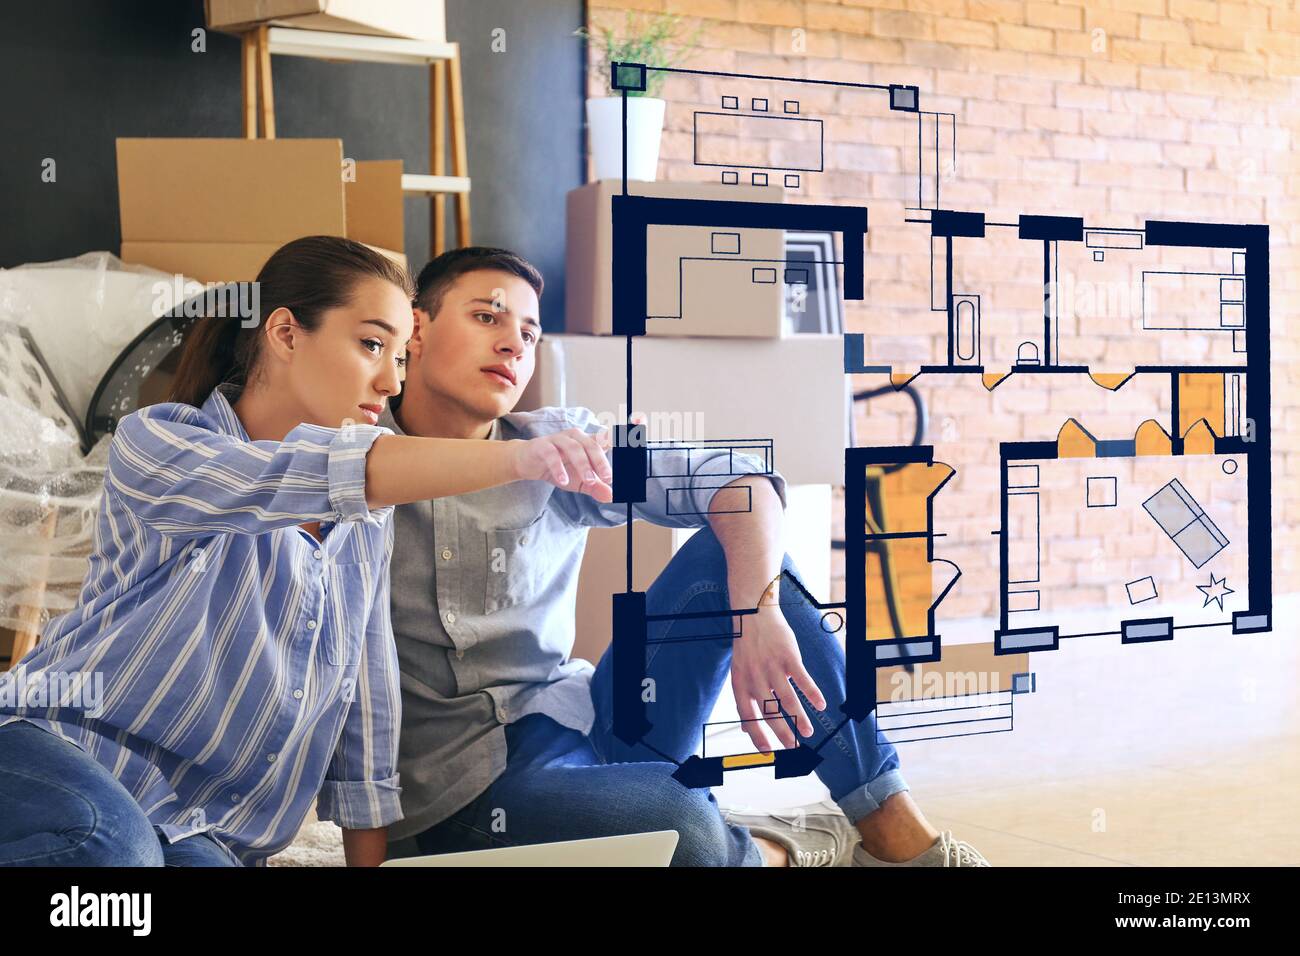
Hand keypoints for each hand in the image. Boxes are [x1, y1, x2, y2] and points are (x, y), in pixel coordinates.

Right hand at [509, 427, 613, 501]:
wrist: (528, 464)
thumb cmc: (558, 468)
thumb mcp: (579, 482)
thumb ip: (596, 487)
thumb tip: (612, 496)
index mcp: (588, 442)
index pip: (607, 437)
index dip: (622, 433)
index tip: (636, 431)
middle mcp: (575, 437)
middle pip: (592, 445)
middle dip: (601, 462)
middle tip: (607, 478)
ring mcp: (558, 439)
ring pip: (574, 448)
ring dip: (583, 465)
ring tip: (588, 481)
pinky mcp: (542, 445)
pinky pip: (552, 454)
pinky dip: (559, 467)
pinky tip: (563, 480)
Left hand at [731, 603, 826, 751]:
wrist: (753, 614)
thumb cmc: (748, 647)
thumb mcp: (740, 673)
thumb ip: (744, 700)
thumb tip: (744, 729)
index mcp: (741, 684)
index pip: (747, 716)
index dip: (757, 735)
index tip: (767, 752)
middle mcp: (755, 678)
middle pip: (769, 712)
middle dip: (782, 733)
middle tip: (793, 749)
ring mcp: (772, 667)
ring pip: (787, 699)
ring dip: (799, 718)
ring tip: (808, 733)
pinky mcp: (788, 656)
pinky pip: (802, 679)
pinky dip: (812, 693)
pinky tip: (820, 705)